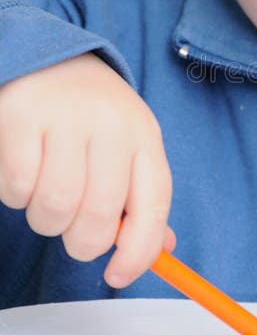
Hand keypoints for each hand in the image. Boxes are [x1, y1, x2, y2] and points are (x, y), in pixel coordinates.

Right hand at [0, 53, 174, 287]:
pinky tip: (23, 172)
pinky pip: (17, 187)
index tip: (119, 276)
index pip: (153, 202)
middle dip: (83, 243)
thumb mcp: (128, 147)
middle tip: (72, 234)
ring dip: (46, 220)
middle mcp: (110, 123)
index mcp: (144, 135)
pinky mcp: (21, 117)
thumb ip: (141, 197)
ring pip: (55, 207)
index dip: (140, 250)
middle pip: (100, 215)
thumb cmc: (92, 118)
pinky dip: (15, 196)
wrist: (49, 59)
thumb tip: (162, 250)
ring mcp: (65, 117)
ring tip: (46, 198)